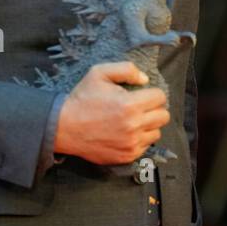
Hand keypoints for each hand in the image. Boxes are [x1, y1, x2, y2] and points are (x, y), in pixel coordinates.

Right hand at [54, 62, 169, 165]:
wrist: (63, 127)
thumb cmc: (82, 99)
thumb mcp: (99, 73)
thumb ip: (126, 70)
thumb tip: (145, 80)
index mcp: (130, 105)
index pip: (161, 97)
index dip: (152, 93)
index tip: (142, 94)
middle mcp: (134, 126)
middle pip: (163, 116)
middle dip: (154, 109)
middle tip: (141, 107)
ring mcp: (131, 143)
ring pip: (157, 132)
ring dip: (149, 125)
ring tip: (134, 121)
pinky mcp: (126, 156)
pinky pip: (146, 146)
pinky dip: (140, 139)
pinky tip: (127, 133)